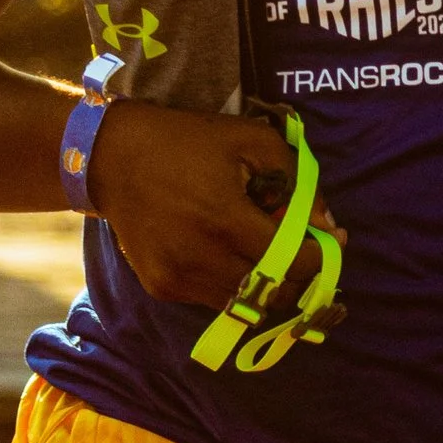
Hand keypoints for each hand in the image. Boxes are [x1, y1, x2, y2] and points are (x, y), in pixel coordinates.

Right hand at [87, 99, 329, 310]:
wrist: (110, 157)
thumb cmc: (186, 141)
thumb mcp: (250, 139)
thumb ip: (296, 180)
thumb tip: (326, 225)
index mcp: (225, 221)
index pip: (294, 263)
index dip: (322, 257)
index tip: (331, 242)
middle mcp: (201, 259)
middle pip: (275, 293)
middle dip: (299, 275)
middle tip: (305, 252)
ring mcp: (178, 278)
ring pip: (246, 303)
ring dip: (266, 283)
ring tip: (269, 253)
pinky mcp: (162, 287)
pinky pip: (214, 299)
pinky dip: (232, 283)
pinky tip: (228, 253)